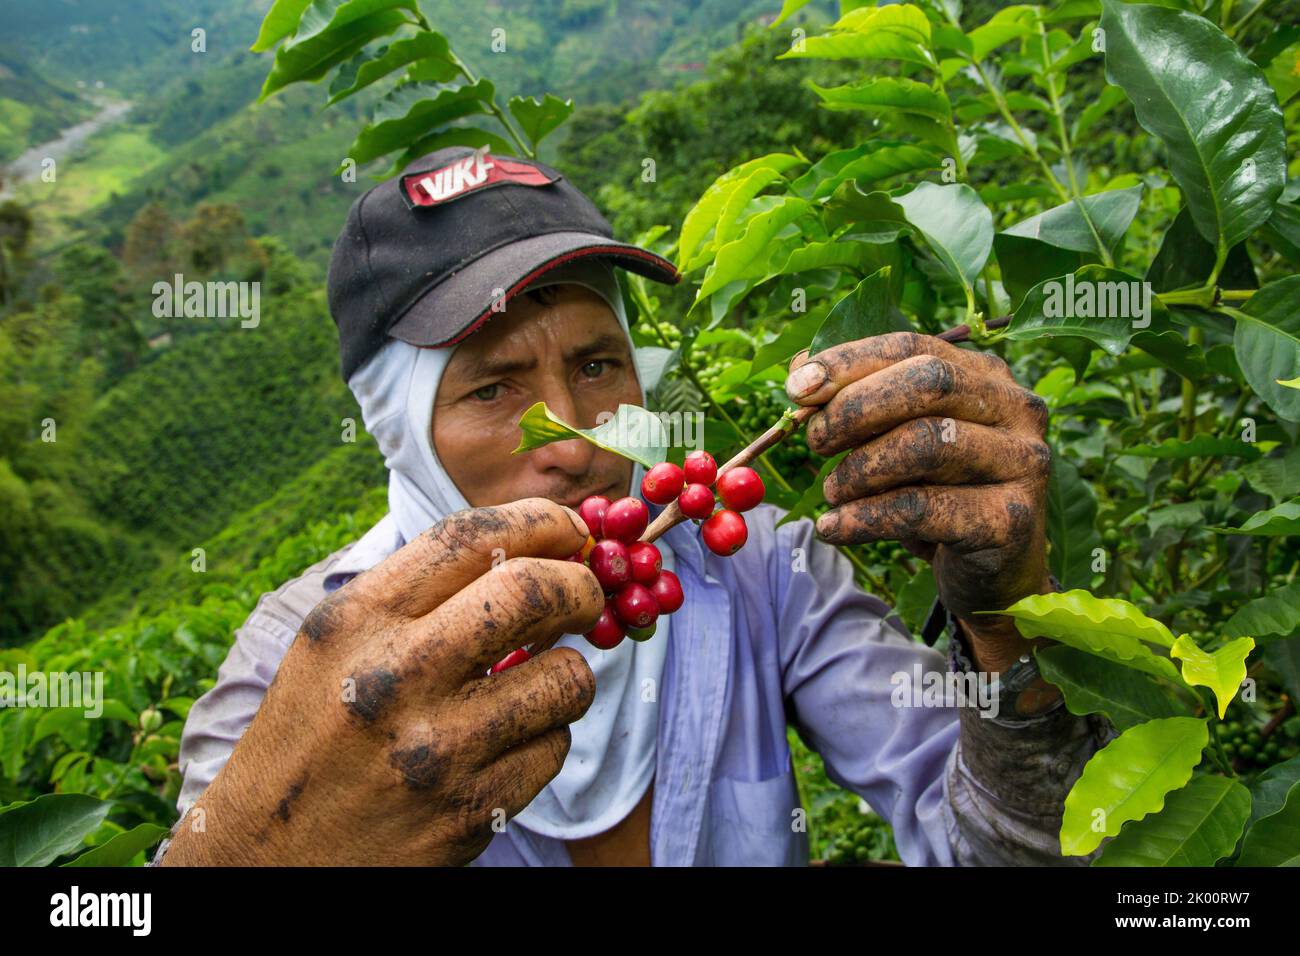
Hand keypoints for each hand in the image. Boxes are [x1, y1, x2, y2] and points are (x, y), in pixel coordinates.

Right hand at [162, 498, 604, 865]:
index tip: (571, 531)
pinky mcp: (471, 810)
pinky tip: (503, 745)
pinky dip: (543, 740)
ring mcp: (436, 749)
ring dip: (567, 674)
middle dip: (581, 586)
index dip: (540, 521)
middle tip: (586, 598)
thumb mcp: (336, 642)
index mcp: (356, 620)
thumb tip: (534, 547)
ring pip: (566, 678)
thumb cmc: (314, 732)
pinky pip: (554, 749)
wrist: (269, 855)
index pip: (471, 537)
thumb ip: (421, 594)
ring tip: (535, 685)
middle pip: (533, 593)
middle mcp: (394, 676)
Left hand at [785, 332, 1054, 670]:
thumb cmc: (938, 496)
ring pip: (928, 443)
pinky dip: (863, 518)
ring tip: (832, 492)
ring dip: (859, 468)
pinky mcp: (1011, 520)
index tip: (796, 388)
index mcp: (986, 375)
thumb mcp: (896, 442)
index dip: (848, 361)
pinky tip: (833, 527)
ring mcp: (1023, 463)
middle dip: (855, 408)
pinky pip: (922, 508)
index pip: (913, 346)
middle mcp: (1016, 408)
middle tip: (815, 441)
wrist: (993, 574)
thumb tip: (798, 371)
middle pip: (928, 382)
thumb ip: (855, 402)